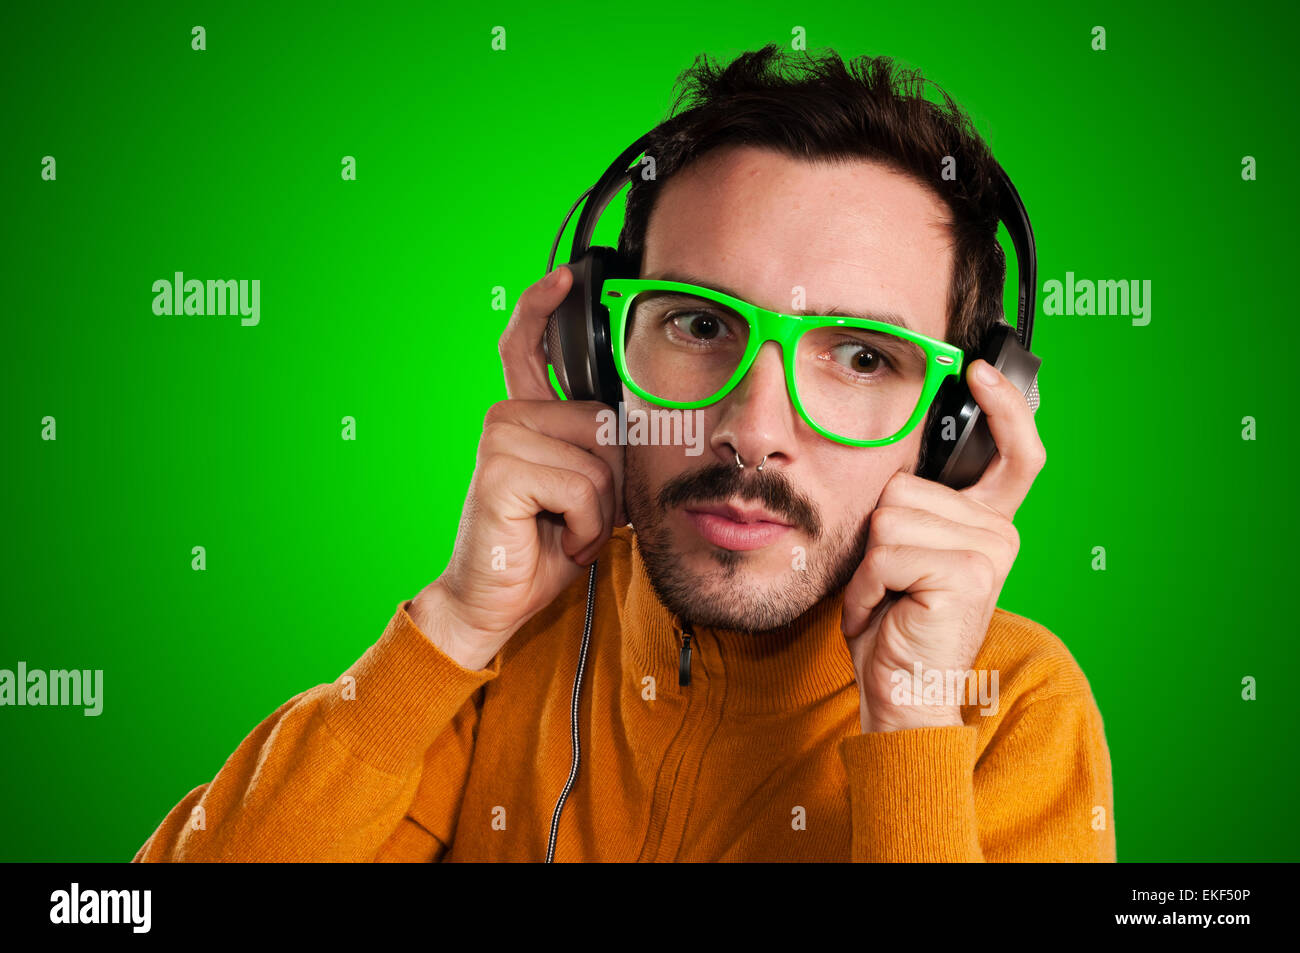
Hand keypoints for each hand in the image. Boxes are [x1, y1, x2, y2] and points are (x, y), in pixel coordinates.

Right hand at [410, 267, 625, 668]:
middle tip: (576, 516)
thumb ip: (599, 449)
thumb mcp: (586, 490)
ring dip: (598, 511)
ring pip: (600, 460)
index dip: (544, 307)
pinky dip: (584, 526)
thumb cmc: (544, 545)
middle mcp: (508, 417)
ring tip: (562, 528)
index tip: (565, 276)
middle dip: (610, 482)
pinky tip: (555, 538)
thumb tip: (633, 422)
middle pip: (605, 424)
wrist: (497, 600)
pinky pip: (583, 488)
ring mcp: (501, 439)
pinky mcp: (501, 470)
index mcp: (526, 416)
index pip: (528, 347)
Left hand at [841, 359, 1045, 732]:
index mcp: (986, 522)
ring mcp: (989, 550)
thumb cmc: (893, 624)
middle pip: (902, 487)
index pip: (1013, 454)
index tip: (979, 370)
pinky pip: (886, 552)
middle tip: (890, 585)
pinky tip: (887, 611)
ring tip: (888, 600)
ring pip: (888, 517)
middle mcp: (998, 532)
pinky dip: (868, 586)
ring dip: (867, 567)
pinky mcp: (968, 572)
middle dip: (875, 540)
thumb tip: (896, 467)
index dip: (1003, 409)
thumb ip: (912, 509)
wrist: (900, 690)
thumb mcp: (900, 554)